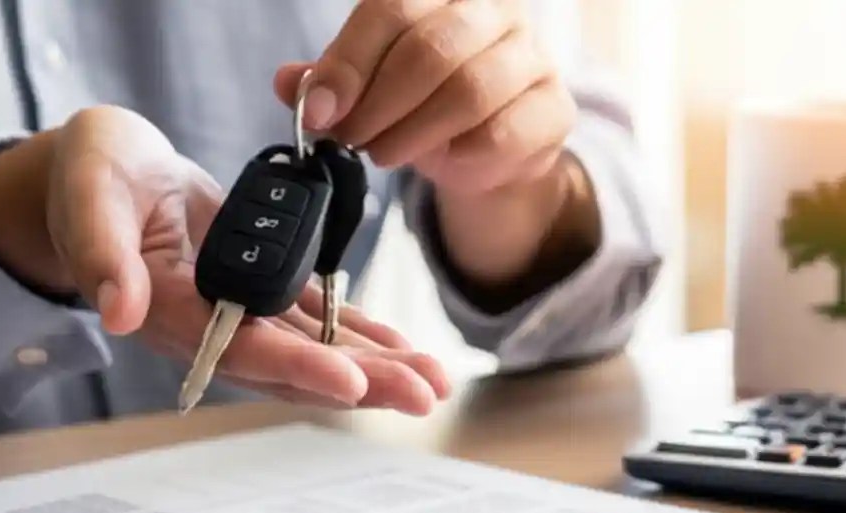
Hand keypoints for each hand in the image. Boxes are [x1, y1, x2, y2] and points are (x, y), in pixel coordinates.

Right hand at [0, 105, 449, 413]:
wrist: (110, 171)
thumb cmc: (91, 177)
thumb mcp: (89, 194)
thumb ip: (101, 250)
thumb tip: (120, 312)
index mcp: (171, 312)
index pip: (241, 350)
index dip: (297, 368)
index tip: (349, 383)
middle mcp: (214, 325)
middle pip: (295, 365)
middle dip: (363, 382)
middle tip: (423, 395)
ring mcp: (244, 312)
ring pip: (318, 349)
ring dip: (377, 367)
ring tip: (433, 381)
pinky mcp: (265, 290)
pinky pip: (322, 321)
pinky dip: (364, 334)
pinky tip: (405, 349)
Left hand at [272, 0, 575, 194]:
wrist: (495, 146)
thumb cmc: (428, 102)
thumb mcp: (373, 86)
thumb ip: (333, 80)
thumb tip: (290, 84)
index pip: (391, 9)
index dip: (348, 63)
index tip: (319, 113)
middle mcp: (494, 9)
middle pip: (431, 49)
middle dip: (378, 105)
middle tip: (351, 141)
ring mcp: (532, 56)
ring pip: (469, 91)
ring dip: (413, 134)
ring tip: (383, 155)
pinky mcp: (555, 107)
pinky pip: (504, 133)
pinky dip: (462, 157)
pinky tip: (442, 165)